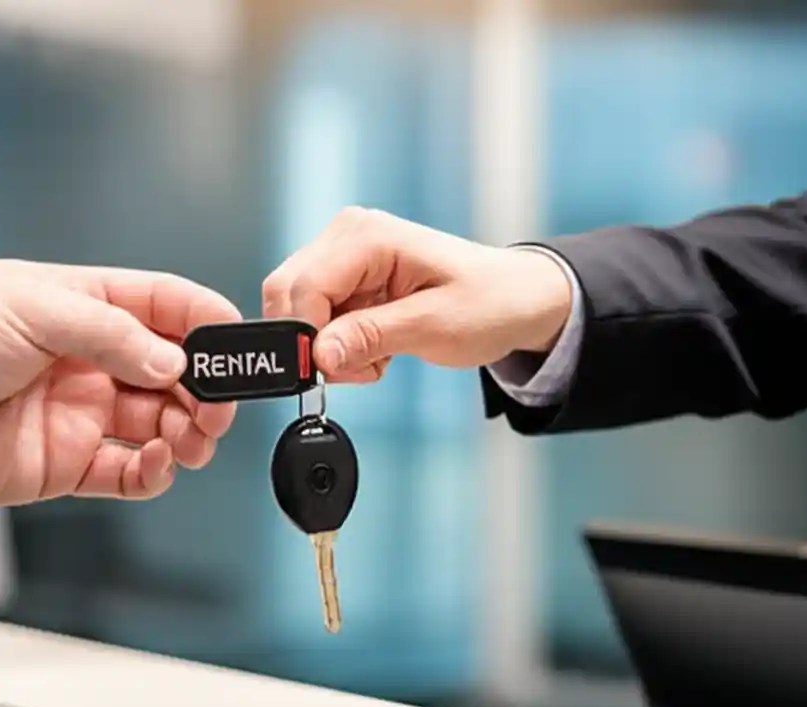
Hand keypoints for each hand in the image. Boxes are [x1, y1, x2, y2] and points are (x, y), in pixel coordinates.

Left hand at [0, 260, 240, 505]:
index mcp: (82, 306)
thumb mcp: (32, 309)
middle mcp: (87, 360)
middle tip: (217, 407)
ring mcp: (79, 413)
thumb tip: (172, 363)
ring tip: (193, 437)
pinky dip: (154, 471)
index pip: (163, 307)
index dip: (204, 320)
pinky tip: (158, 461)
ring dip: (188, 431)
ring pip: (159, 424)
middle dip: (205, 388)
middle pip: (171, 372)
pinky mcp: (64, 464)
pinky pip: (127, 472)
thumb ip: (110, 334)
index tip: (239, 342)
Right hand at [262, 207, 571, 382]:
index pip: (303, 288)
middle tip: (360, 367)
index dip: (308, 337)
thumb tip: (319, 356)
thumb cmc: (491, 303)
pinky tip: (374, 346)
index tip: (336, 370)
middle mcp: (347, 236)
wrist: (518, 300)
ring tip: (377, 356)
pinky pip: (316, 317)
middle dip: (313, 343)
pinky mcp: (346, 278)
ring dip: (328, 347)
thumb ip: (371, 337)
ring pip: (297, 310)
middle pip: (287, 295)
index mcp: (367, 236)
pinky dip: (338, 343)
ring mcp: (343, 255)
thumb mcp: (435, 326)